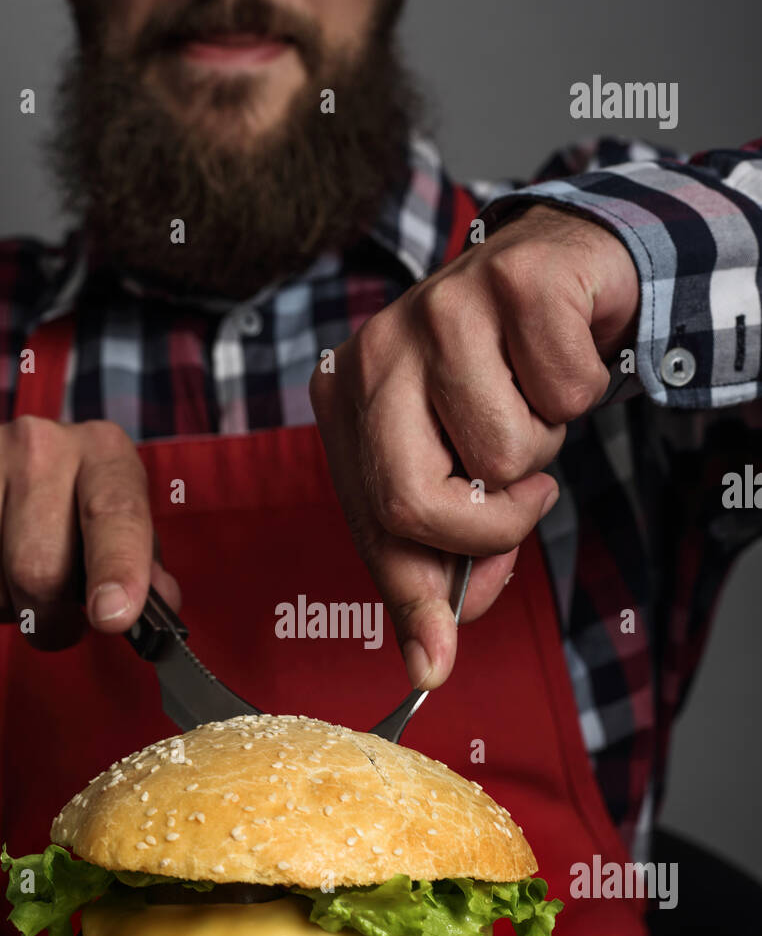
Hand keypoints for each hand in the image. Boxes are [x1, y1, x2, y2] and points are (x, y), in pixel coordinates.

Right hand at [0, 417, 180, 649]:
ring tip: (12, 583)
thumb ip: (144, 572)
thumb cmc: (65, 519)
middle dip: (50, 619)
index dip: (116, 569)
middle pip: (37, 570)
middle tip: (55, 616)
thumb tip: (160, 605)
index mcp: (102, 452)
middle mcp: (38, 441)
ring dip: (1, 610)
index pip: (114, 513)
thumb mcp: (117, 535)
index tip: (113, 616)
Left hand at [309, 203, 638, 688]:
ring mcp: (438, 308)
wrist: (566, 271)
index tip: (433, 664)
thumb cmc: (507, 382)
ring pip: (501, 452)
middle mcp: (377, 352)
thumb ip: (446, 558)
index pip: (372, 521)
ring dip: (544, 445)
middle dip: (489, 527)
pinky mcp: (511, 279)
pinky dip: (584, 388)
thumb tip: (432, 657)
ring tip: (533, 399)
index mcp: (351, 402)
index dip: (411, 596)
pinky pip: (564, 391)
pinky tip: (561, 356)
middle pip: (410, 500)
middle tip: (526, 497)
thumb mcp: (466, 475)